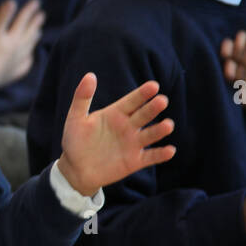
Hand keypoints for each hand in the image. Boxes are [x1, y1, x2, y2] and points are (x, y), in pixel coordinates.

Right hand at [0, 0, 44, 88]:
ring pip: (29, 48)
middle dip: (35, 23)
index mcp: (14, 37)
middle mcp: (19, 49)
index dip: (29, 10)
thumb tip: (12, 0)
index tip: (36, 1)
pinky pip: (24, 65)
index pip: (23, 20)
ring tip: (38, 33)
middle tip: (42, 15)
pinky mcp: (13, 73)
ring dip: (34, 39)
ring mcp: (17, 62)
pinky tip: (29, 58)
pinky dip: (28, 60)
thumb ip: (3, 16)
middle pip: (29, 33)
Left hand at [57, 73, 175, 195]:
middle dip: (153, 108)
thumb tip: (90, 75)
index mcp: (116, 113)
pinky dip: (160, 154)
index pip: (132, 101)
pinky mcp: (135, 161)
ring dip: (160, 130)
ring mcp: (133, 144)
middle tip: (162, 101)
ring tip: (168, 125)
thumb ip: (82, 98)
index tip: (154, 85)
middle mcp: (128, 126)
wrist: (75, 170)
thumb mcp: (75, 118)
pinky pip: (150, 157)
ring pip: (150, 134)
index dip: (142, 93)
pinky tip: (170, 150)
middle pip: (143, 115)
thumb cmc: (75, 141)